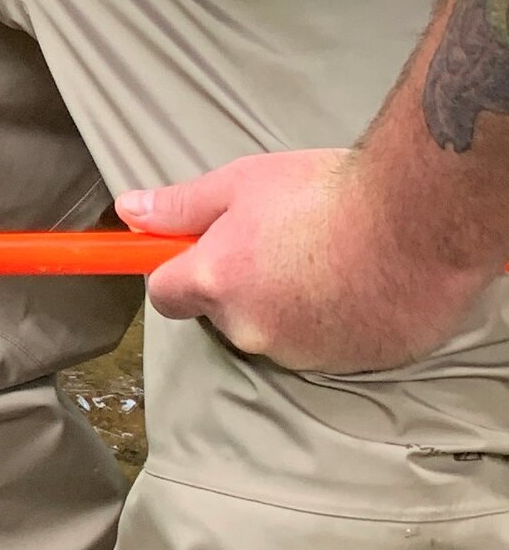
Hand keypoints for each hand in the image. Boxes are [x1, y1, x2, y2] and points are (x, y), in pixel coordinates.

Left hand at [120, 149, 495, 373]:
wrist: (419, 222)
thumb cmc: (326, 194)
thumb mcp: (240, 183)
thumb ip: (181, 206)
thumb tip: (130, 211)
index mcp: (217, 283)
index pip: (165, 294)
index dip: (176, 270)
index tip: (194, 251)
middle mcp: (253, 329)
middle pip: (224, 314)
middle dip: (240, 284)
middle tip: (278, 240)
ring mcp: (305, 354)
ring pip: (278, 331)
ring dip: (290, 304)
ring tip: (327, 257)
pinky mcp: (355, 366)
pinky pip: (328, 345)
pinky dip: (335, 321)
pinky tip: (358, 283)